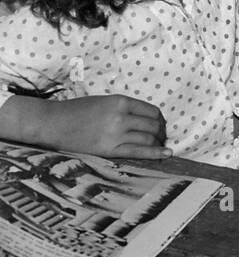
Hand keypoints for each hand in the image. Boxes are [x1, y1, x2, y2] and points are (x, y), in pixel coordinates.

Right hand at [46, 95, 168, 159]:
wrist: (54, 123)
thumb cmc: (77, 111)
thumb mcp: (104, 102)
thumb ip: (124, 109)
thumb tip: (145, 119)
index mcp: (120, 101)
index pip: (151, 110)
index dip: (160, 119)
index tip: (160, 125)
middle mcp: (121, 116)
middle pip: (153, 125)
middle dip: (161, 132)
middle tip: (162, 138)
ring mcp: (115, 134)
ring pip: (148, 139)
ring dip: (158, 143)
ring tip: (161, 147)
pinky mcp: (109, 150)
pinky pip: (138, 152)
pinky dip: (155, 153)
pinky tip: (166, 154)